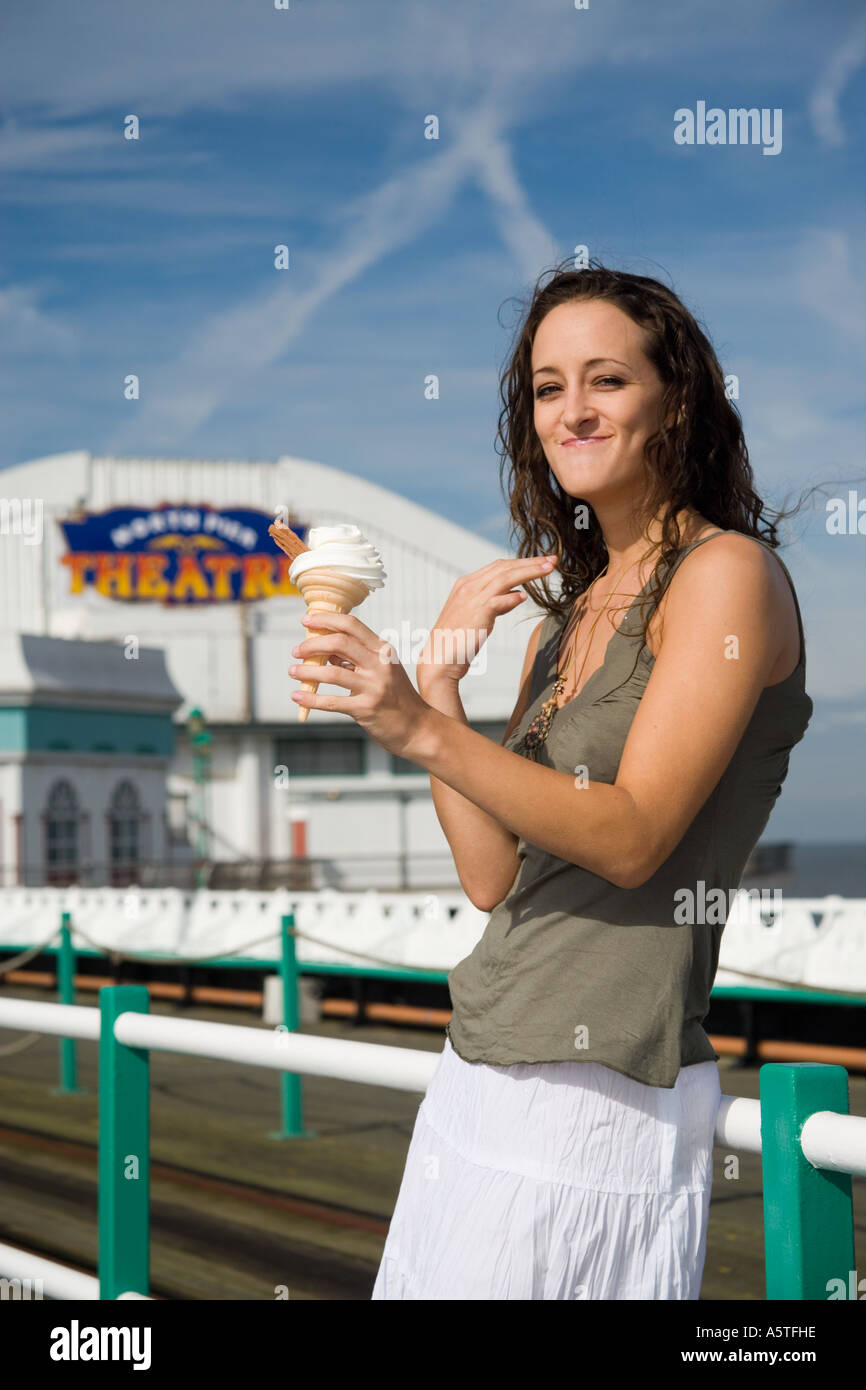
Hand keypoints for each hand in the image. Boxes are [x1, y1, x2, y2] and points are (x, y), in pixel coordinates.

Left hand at [289, 611, 433, 759]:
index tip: (307, 620)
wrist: (417, 728)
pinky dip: (310, 699)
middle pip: (339, 643)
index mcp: (383, 651)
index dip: (326, 619)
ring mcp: (373, 687)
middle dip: (312, 644)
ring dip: (306, 671)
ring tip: (293, 672)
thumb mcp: (382, 671)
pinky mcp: (365, 709)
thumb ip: (356, 658)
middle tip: (296, 651)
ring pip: (331, 672)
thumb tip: (324, 649)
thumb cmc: (396, 698)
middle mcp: (380, 665)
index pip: (351, 625)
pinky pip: (331, 702)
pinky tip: (297, 696)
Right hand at [417, 555, 557, 691]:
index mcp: (466, 584)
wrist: (439, 660)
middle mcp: (468, 587)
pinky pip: (498, 601)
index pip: (499, 566)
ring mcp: (471, 599)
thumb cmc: (458, 641)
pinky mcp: (476, 614)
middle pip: (504, 567)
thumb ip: (495, 602)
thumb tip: (517, 593)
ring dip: (529, 572)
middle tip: (553, 560)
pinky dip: (512, 598)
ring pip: (505, 578)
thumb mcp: (477, 616)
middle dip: (530, 562)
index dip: (522, 562)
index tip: (542, 562)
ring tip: (549, 569)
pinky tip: (525, 597)